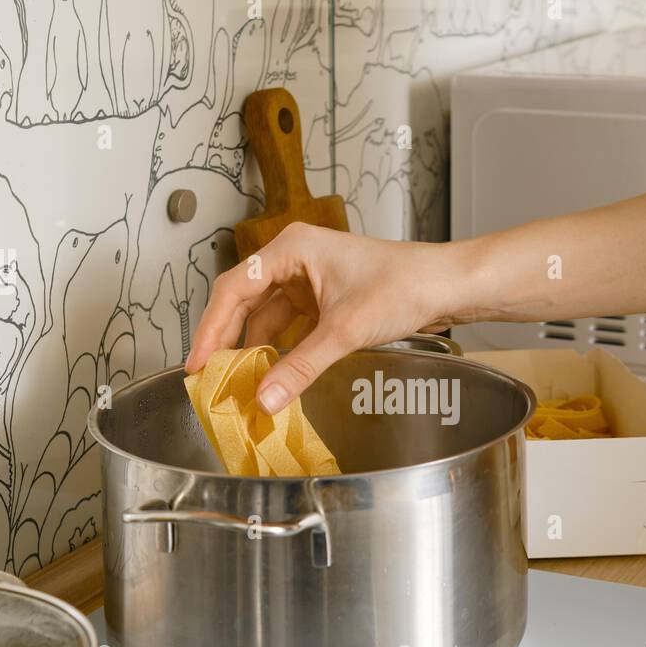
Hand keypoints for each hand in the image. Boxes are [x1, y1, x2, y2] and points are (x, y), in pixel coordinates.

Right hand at [185, 223, 471, 413]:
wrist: (447, 286)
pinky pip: (289, 325)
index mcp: (292, 248)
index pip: (234, 288)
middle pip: (244, 301)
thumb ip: (301, 368)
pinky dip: (279, 350)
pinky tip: (273, 374)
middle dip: (227, 340)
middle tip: (209, 377)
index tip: (198, 363)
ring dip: (254, 348)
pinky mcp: (324, 298)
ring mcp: (309, 278)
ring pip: (266, 316)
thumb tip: (265, 399)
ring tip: (239, 382)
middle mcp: (295, 258)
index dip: (211, 329)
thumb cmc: (406, 284)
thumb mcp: (346, 331)